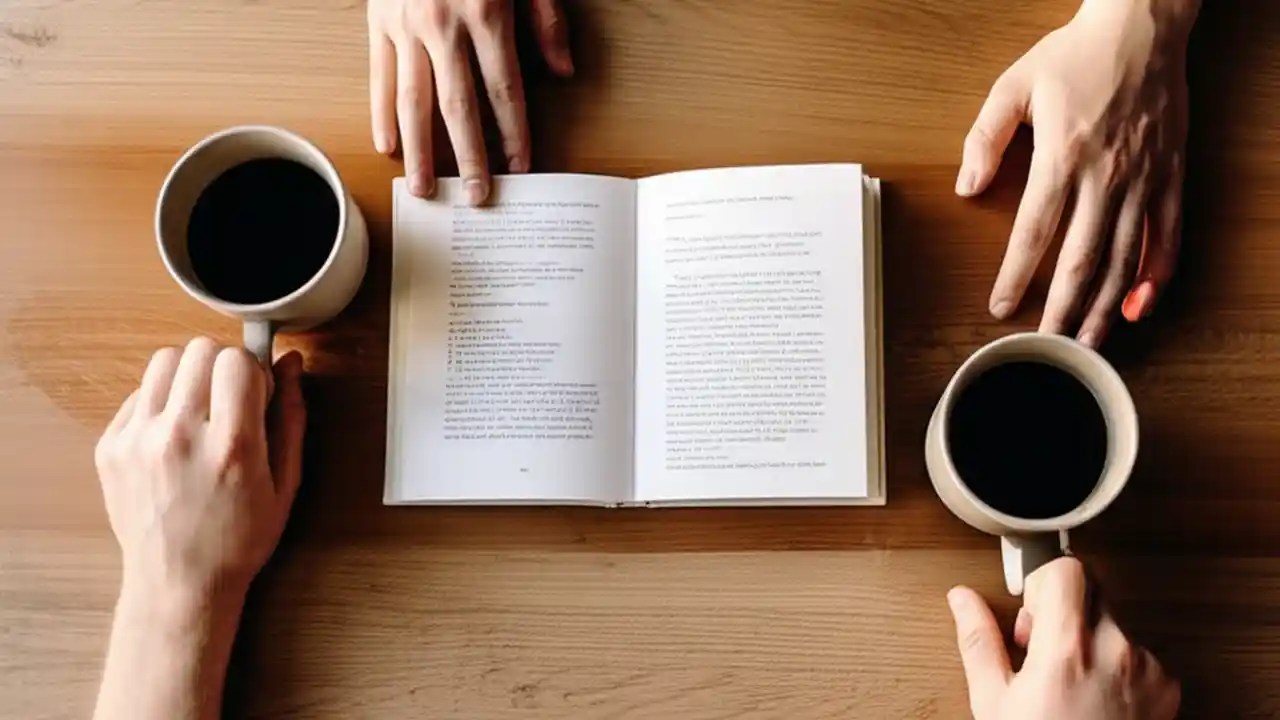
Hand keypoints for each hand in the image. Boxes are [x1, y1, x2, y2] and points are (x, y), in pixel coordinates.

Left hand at [94, 338, 306, 602]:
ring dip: (189, 375)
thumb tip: (290, 361)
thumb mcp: (285, 482)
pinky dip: (161, 403)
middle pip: (200, 349)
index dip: (253, 370)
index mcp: (231, 446)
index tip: (256, 395)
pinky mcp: (110, 446)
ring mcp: (137, 440)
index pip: (237, 359)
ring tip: (199, 412)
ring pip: (165, 360)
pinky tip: (174, 437)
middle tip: (229, 401)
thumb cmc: (240, 537)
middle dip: (222, 365)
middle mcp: (179, 436)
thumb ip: (290, 416)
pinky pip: (139, 393)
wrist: (178, 581)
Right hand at [368, 0, 573, 203]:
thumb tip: (564, 70)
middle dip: (468, 158)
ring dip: (419, 150)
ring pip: (412, 99)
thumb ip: (547, 19)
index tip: (520, 167)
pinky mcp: (377, 19)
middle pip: (457, 107)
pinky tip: (388, 145)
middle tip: (475, 196)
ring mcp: (405, 24)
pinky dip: (380, 113)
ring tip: (423, 188)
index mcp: (485, 13)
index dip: (514, 133)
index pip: (504, 90)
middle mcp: (442, 25)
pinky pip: (379, 75)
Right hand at [948, 558, 1179, 719]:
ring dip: (1091, 638)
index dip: (1042, 583)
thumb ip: (979, 640)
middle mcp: (1114, 651)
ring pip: (1115, 622)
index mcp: (1066, 649)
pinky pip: (1140, 652)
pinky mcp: (1166, 688)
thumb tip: (961, 598)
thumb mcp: (994, 701)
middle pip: (1091, 591)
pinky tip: (1096, 696)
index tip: (1031, 609)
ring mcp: (1146, 669)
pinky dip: (1117, 664)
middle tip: (1042, 648)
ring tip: (1069, 680)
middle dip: (1064, 610)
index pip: (1066, 571)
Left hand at [957, 0, 1198, 346]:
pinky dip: (1156, 275)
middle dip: (1064, 310)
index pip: (1034, 232)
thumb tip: (967, 189)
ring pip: (1127, 257)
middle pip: (1084, 259)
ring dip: (1107, 306)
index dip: (1016, 276)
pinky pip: (1168, 235)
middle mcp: (1107, 175)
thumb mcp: (1012, 87)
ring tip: (1090, 343)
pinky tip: (1139, 305)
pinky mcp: (1172, 174)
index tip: (1001, 309)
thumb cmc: (1073, 57)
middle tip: (1049, 347)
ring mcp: (1145, 177)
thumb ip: (983, 139)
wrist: (1142, 27)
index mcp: (1062, 156)